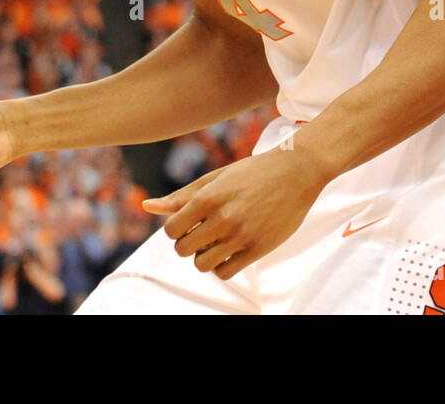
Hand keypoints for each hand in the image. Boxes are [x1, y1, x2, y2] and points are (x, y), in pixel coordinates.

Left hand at [142, 149, 329, 279]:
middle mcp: (223, 216)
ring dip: (205, 256)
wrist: (297, 171)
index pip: (171, 229)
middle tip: (203, 232)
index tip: (189, 223)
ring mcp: (242, 234)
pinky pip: (226, 272)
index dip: (176, 229)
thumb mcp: (216, 178)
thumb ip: (182, 196)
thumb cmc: (253, 172)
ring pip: (202, 264)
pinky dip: (222, 266)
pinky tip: (230, 250)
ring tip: (217, 241)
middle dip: (188, 243)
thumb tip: (147, 206)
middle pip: (184, 249)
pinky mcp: (259, 248)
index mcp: (209, 196)